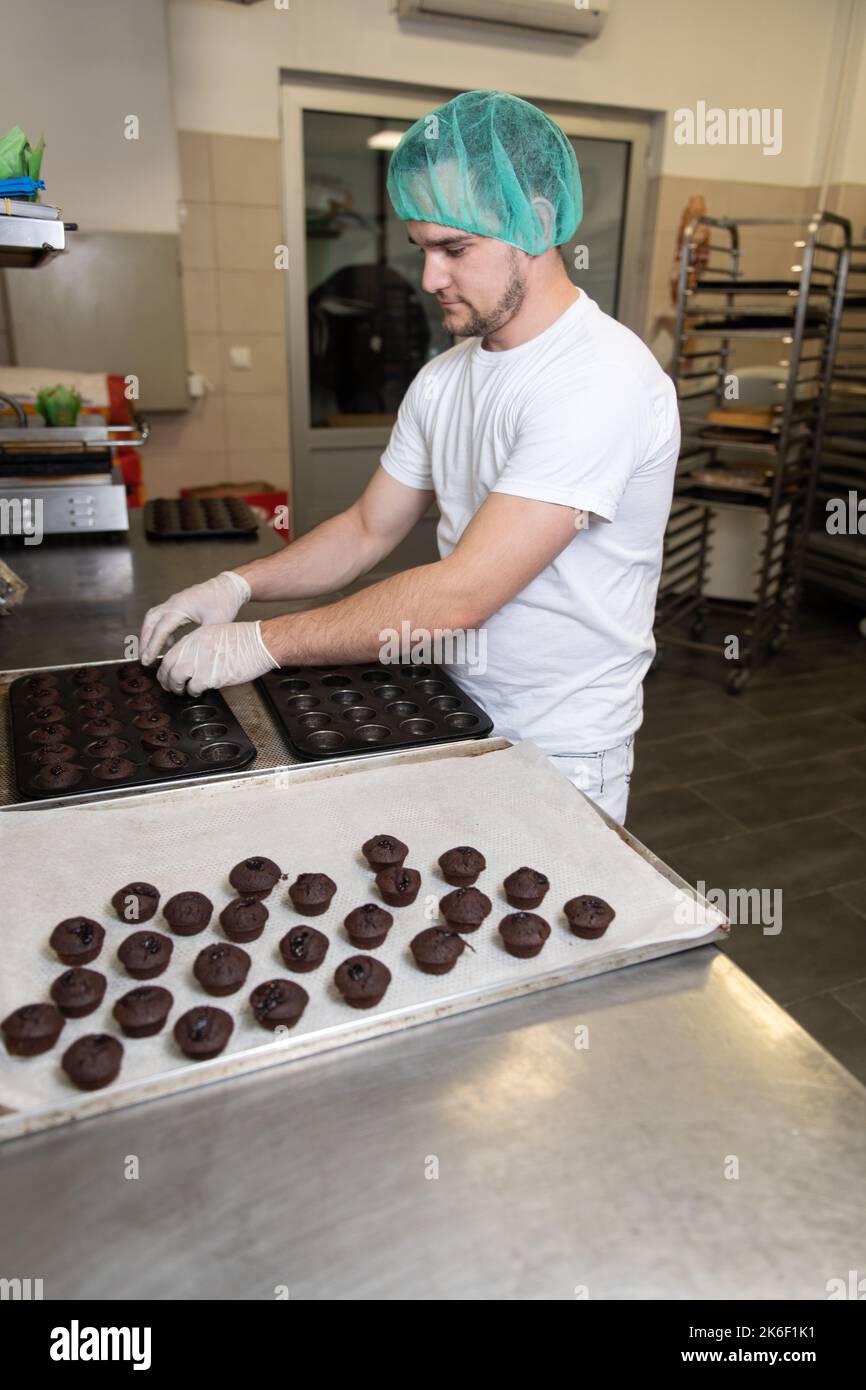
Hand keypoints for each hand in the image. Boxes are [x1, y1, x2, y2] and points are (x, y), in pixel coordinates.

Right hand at [139, 571, 250, 665]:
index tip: (146, 660)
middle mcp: (173, 603)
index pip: (161, 629)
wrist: (230, 586)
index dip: (152, 646)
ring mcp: (174, 602)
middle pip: (150, 621)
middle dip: (144, 641)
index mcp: (181, 607)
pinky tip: (169, 643)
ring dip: (149, 634)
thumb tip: (189, 656)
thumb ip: (201, 639)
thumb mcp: (216, 624)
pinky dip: (159, 630)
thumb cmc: (225, 602)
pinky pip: (161, 616)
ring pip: (153, 618)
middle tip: (143, 658)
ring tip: (149, 652)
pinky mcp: (178, 604)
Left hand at [155, 621, 279, 695]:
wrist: (259, 643)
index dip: (166, 668)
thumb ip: (200, 646)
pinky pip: (193, 688)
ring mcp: (199, 662)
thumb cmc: (245, 639)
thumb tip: (192, 659)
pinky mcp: (209, 676)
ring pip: (176, 679)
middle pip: (168, 667)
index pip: (170, 654)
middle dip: (167, 680)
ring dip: (177, 688)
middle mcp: (193, 649)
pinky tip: (199, 692)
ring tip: (183, 691)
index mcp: (194, 638)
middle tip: (171, 687)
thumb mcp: (216, 634)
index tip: (167, 674)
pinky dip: (194, 692)